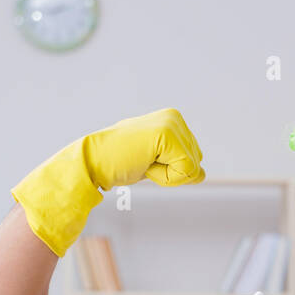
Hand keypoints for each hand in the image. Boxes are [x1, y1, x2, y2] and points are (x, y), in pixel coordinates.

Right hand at [12, 107, 204, 255]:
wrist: (94, 162)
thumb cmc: (120, 162)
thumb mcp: (156, 163)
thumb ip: (179, 165)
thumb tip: (201, 174)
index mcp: (173, 119)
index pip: (193, 157)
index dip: (172, 170)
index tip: (146, 160)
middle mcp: (174, 117)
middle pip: (196, 162)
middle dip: (172, 172)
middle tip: (143, 161)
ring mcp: (171, 124)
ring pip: (191, 167)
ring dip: (167, 175)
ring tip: (142, 161)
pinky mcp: (167, 136)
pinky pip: (185, 170)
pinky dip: (165, 177)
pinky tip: (145, 165)